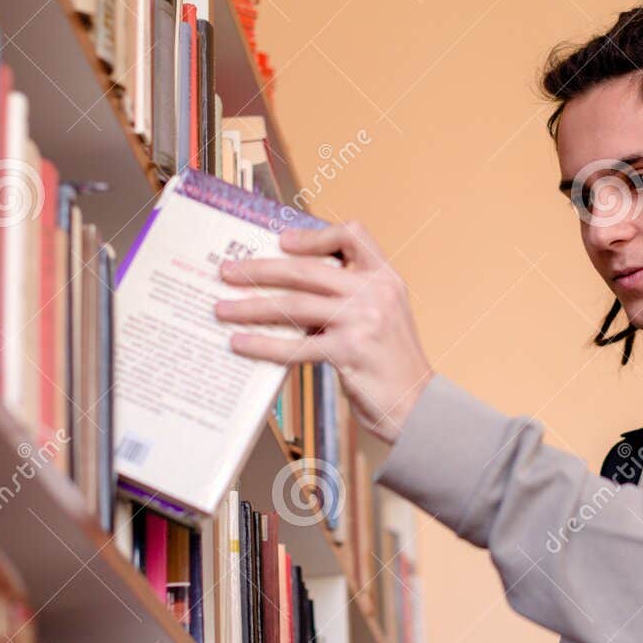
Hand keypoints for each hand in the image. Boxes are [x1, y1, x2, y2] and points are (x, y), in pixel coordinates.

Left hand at [214, 221, 433, 443]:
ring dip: (251, 306)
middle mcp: (376, 292)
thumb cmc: (392, 366)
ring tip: (222, 309)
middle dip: (260, 269)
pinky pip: (295, 345)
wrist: (420, 408)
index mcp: (386, 278)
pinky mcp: (350, 351)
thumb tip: (290, 292)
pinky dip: (263, 345)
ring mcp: (364, 320)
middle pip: (307, 269)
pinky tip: (242, 344)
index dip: (315, 235)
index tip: (283, 242)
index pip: (352, 234)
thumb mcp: (381, 318)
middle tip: (228, 271)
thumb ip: (348, 299)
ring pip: (294, 304)